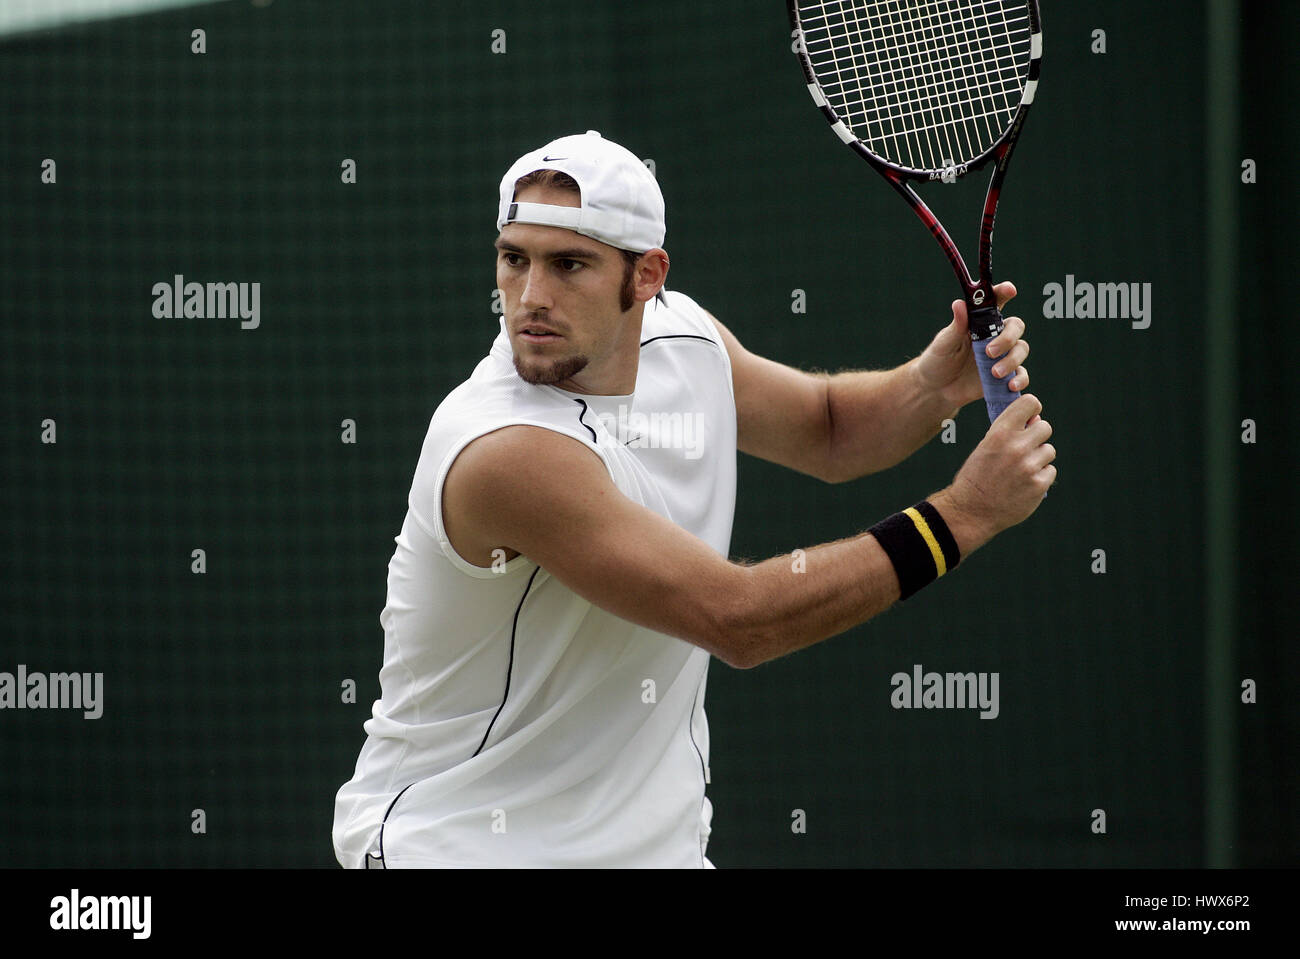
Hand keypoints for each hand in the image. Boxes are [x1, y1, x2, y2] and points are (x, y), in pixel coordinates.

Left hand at [914, 281, 1028, 410]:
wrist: (936, 390)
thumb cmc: (938, 361)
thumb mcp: (943, 344)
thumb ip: (956, 326)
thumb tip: (959, 303)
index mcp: (979, 322)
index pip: (996, 302)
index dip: (1004, 292)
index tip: (1009, 290)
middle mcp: (994, 336)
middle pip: (1015, 326)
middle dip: (1008, 337)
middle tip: (989, 351)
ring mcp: (1001, 355)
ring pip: (1021, 349)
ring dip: (1012, 360)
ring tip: (994, 373)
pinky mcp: (1004, 376)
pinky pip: (1021, 374)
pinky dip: (1021, 379)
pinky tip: (1011, 386)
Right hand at [932, 393, 1055, 550]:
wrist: (971, 510)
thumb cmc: (977, 476)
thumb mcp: (985, 447)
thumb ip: (1010, 432)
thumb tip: (1037, 420)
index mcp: (999, 433)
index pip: (1030, 403)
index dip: (1032, 410)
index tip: (1028, 419)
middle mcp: (1016, 447)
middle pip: (1045, 427)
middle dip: (1036, 437)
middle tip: (1022, 450)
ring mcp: (1029, 466)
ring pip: (1049, 450)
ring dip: (1038, 458)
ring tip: (1019, 470)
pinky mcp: (1039, 484)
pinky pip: (1050, 471)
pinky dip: (1040, 477)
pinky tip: (1023, 484)